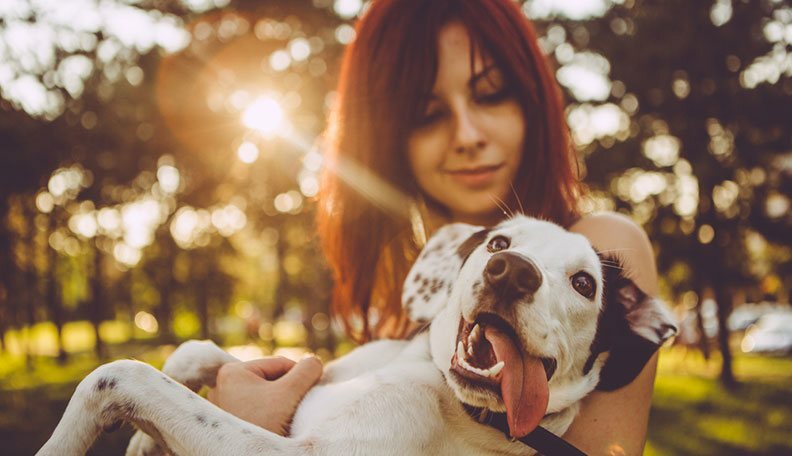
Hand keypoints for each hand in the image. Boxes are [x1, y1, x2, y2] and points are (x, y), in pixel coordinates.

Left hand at [207, 355, 322, 435]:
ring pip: (264, 395)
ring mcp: (223, 405)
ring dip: (279, 404)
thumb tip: (314, 362)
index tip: (308, 394)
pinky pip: (255, 409)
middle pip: (270, 380)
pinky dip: (269, 415)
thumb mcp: (290, 392)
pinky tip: (276, 425)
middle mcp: (222, 385)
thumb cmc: (264, 423)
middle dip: (286, 392)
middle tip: (296, 408)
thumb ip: (306, 370)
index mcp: (232, 371)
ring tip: (286, 418)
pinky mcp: (228, 421)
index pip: (280, 364)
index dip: (299, 378)